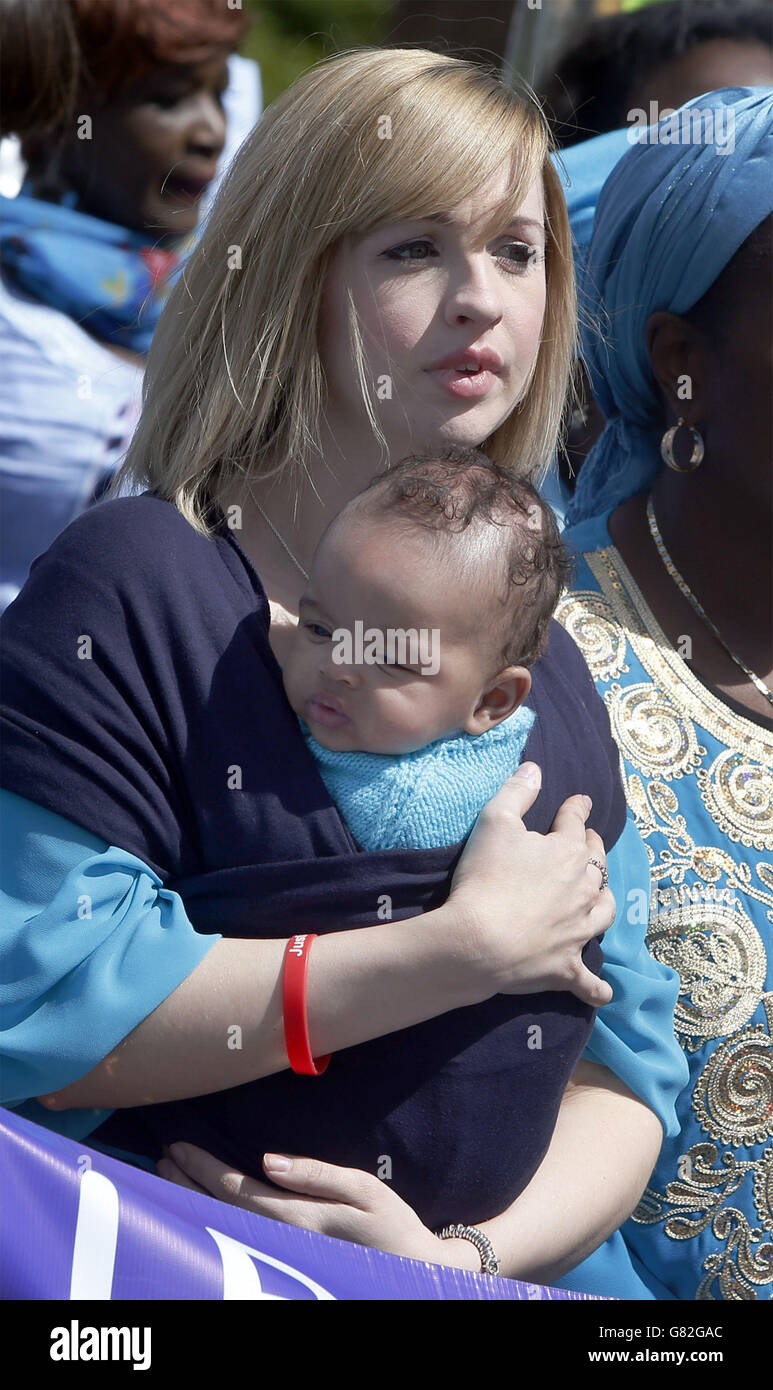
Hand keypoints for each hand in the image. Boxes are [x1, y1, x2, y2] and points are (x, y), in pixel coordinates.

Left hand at [156, 1144, 465, 1266]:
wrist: (413, 1274)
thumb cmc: (392, 1226)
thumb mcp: (364, 1189)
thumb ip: (316, 1175)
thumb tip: (269, 1160)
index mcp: (298, 1218)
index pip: (236, 1190)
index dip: (204, 1169)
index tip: (177, 1146)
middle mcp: (281, 1240)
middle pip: (221, 1209)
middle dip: (188, 1183)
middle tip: (163, 1157)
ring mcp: (281, 1255)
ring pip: (225, 1226)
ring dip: (195, 1200)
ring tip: (170, 1176)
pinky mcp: (286, 1260)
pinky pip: (239, 1236)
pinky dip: (214, 1216)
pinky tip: (203, 1205)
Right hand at [448, 762, 614, 1006]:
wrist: (478, 941)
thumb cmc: (484, 877)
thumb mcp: (494, 821)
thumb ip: (517, 791)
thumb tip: (535, 768)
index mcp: (567, 852)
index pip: (576, 822)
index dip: (577, 809)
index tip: (581, 802)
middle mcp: (583, 890)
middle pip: (597, 865)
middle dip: (595, 850)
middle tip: (591, 843)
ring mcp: (578, 931)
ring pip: (604, 913)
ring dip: (604, 902)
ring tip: (601, 896)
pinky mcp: (566, 968)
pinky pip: (589, 982)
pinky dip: (596, 987)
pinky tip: (603, 991)